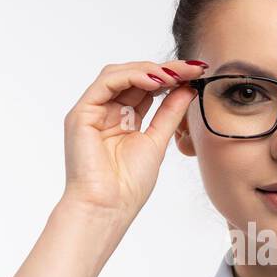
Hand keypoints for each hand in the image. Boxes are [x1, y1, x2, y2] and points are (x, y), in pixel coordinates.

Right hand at [60, 59, 208, 220]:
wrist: (108, 208)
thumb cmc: (128, 186)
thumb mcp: (157, 141)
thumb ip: (170, 114)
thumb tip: (187, 88)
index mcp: (122, 120)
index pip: (145, 88)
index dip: (169, 78)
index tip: (196, 73)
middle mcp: (105, 112)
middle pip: (132, 77)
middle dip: (163, 70)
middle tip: (191, 68)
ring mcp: (91, 112)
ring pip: (118, 74)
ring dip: (149, 70)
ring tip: (175, 74)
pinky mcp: (81, 114)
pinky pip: (106, 83)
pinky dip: (131, 76)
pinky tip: (155, 81)